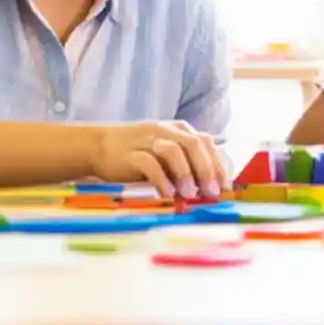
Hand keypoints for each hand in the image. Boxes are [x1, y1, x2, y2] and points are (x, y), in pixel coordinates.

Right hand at [90, 121, 229, 198]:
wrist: (98, 146)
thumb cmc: (138, 154)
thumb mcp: (165, 154)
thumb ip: (186, 164)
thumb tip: (211, 186)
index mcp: (178, 130)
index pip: (205, 142)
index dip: (218, 165)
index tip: (225, 187)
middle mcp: (165, 131)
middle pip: (194, 144)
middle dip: (206, 170)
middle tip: (211, 193)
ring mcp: (147, 140)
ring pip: (174, 151)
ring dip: (186, 173)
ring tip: (190, 194)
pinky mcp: (130, 153)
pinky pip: (150, 164)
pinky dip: (162, 180)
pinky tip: (168, 194)